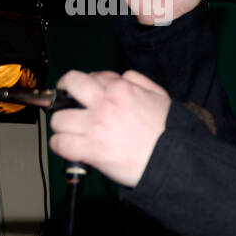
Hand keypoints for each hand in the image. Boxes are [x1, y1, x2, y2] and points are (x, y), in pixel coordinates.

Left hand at [48, 70, 171, 187]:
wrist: (175, 158)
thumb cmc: (171, 131)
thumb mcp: (161, 96)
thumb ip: (141, 82)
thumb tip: (124, 77)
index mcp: (122, 89)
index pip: (95, 77)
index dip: (91, 85)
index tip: (90, 94)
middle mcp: (105, 103)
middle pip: (70, 84)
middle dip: (64, 90)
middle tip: (65, 100)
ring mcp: (95, 126)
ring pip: (59, 118)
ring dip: (62, 124)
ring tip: (70, 131)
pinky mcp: (91, 149)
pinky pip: (60, 143)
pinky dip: (60, 146)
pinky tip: (69, 147)